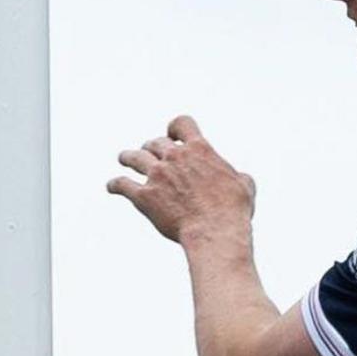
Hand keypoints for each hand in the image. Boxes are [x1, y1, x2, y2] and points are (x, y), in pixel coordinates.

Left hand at [109, 117, 255, 250]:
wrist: (215, 232)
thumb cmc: (233, 211)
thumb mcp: (244, 186)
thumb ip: (238, 176)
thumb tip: (240, 178)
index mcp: (199, 149)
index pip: (181, 124)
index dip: (175, 128)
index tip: (173, 135)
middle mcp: (174, 157)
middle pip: (155, 142)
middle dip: (152, 147)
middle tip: (149, 153)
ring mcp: (156, 176)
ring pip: (133, 157)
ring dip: (128, 156)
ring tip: (124, 158)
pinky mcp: (144, 196)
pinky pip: (122, 185)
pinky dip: (115, 185)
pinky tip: (112, 186)